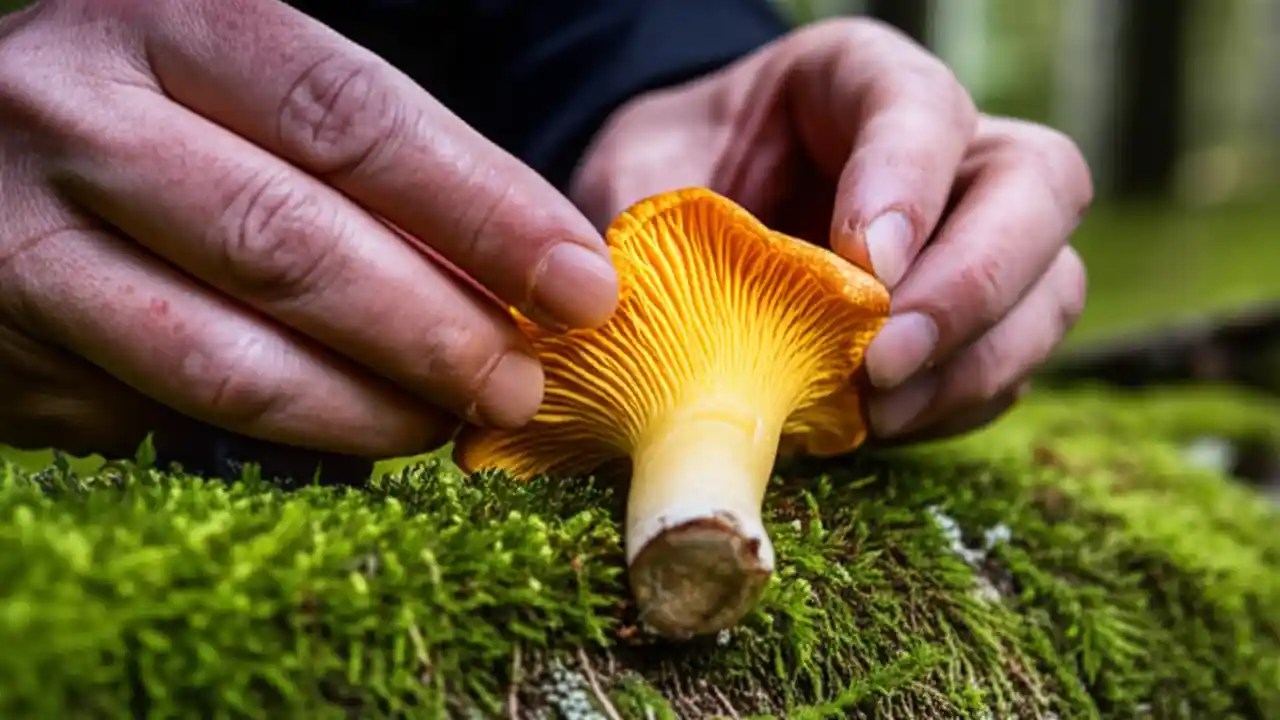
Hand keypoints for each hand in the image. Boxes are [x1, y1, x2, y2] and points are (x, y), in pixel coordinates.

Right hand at [0, 0, 617, 464]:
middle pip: (289, 244)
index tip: (581, 285)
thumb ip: (375, 173)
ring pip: (222, 360)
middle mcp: (74, 113)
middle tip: (520, 386)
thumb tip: (526, 285)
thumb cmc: (165, 118)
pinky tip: (335, 430)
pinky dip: (271, 440)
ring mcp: (18, 237)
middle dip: (433, 334)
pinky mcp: (3, 351)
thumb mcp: (255, 98)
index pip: (355, 119)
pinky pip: (163, 419)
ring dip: (362, 411)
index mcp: (169, 19)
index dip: (483, 210)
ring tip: (443, 421)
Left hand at [570, 17, 1091, 442]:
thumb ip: (648, 220)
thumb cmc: (670, 175)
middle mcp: (947, 147)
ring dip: (975, 361)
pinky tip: (884, 425)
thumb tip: (638, 309)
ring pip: (1050, 282)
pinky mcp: (972, 317)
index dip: (908, 186)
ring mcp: (975, 231)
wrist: (685, 224)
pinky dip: (959, 402)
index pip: (922, 108)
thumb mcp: (640, 176)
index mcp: (857, 79)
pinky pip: (1011, 361)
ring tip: (878, 412)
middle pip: (1039, 187)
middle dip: (972, 286)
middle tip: (886, 362)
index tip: (865, 269)